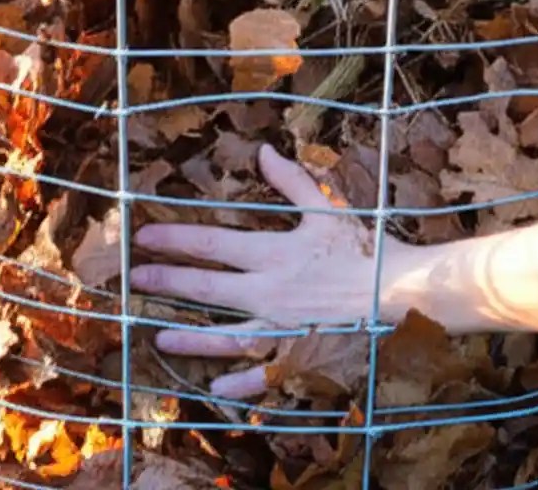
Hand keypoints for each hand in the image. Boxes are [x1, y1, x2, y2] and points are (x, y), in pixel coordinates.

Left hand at [129, 144, 415, 397]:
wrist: (402, 293)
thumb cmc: (369, 248)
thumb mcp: (329, 209)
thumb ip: (293, 182)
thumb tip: (264, 151)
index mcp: (275, 253)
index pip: (213, 243)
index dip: (176, 238)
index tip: (143, 237)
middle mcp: (269, 292)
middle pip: (207, 287)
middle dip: (168, 281)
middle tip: (135, 280)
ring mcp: (281, 329)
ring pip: (224, 336)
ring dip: (189, 336)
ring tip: (158, 335)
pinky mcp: (298, 357)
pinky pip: (263, 375)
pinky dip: (239, 382)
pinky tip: (216, 387)